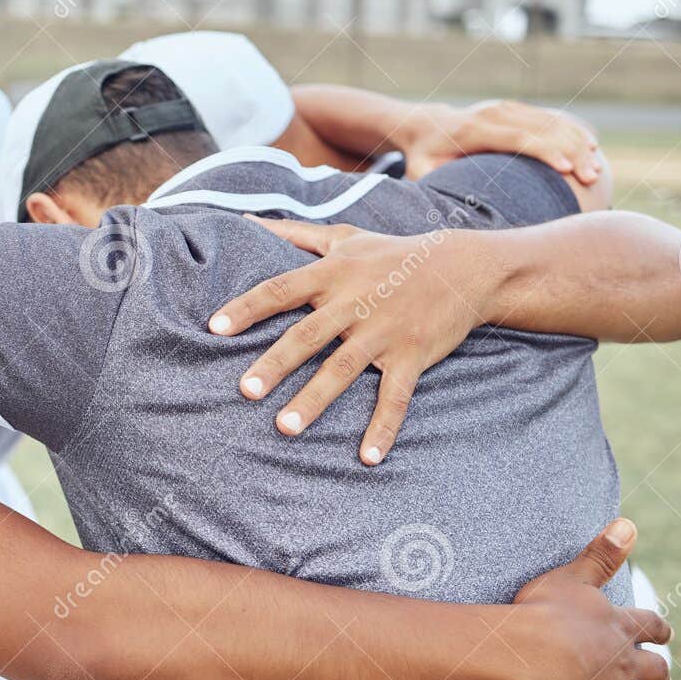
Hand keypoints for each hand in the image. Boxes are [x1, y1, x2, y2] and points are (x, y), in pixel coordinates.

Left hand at [210, 217, 491, 463]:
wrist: (466, 266)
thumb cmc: (392, 254)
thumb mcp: (344, 237)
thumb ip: (292, 234)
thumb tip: (244, 222)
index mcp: (333, 274)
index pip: (280, 289)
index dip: (247, 307)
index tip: (214, 327)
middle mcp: (355, 302)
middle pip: (308, 334)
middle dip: (276, 362)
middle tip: (245, 390)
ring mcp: (384, 332)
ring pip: (344, 369)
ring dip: (315, 399)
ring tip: (286, 428)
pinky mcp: (413, 356)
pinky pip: (396, 397)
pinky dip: (383, 427)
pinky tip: (367, 458)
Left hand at [395, 99, 601, 184]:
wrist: (425, 124)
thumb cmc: (423, 158)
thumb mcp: (420, 173)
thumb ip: (433, 187)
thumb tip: (447, 212)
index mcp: (472, 129)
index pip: (516, 138)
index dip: (544, 152)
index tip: (567, 170)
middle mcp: (492, 113)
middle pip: (541, 128)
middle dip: (571, 151)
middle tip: (592, 177)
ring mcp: (506, 108)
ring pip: (551, 120)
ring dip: (577, 142)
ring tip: (597, 168)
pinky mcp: (515, 108)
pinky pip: (549, 117)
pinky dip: (572, 130)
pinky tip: (591, 146)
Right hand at [506, 519, 672, 679]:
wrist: (521, 652)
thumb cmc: (539, 612)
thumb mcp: (572, 574)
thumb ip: (602, 552)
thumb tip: (630, 522)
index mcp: (616, 629)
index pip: (649, 627)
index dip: (657, 630)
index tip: (661, 633)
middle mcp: (621, 666)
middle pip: (655, 672)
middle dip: (660, 676)